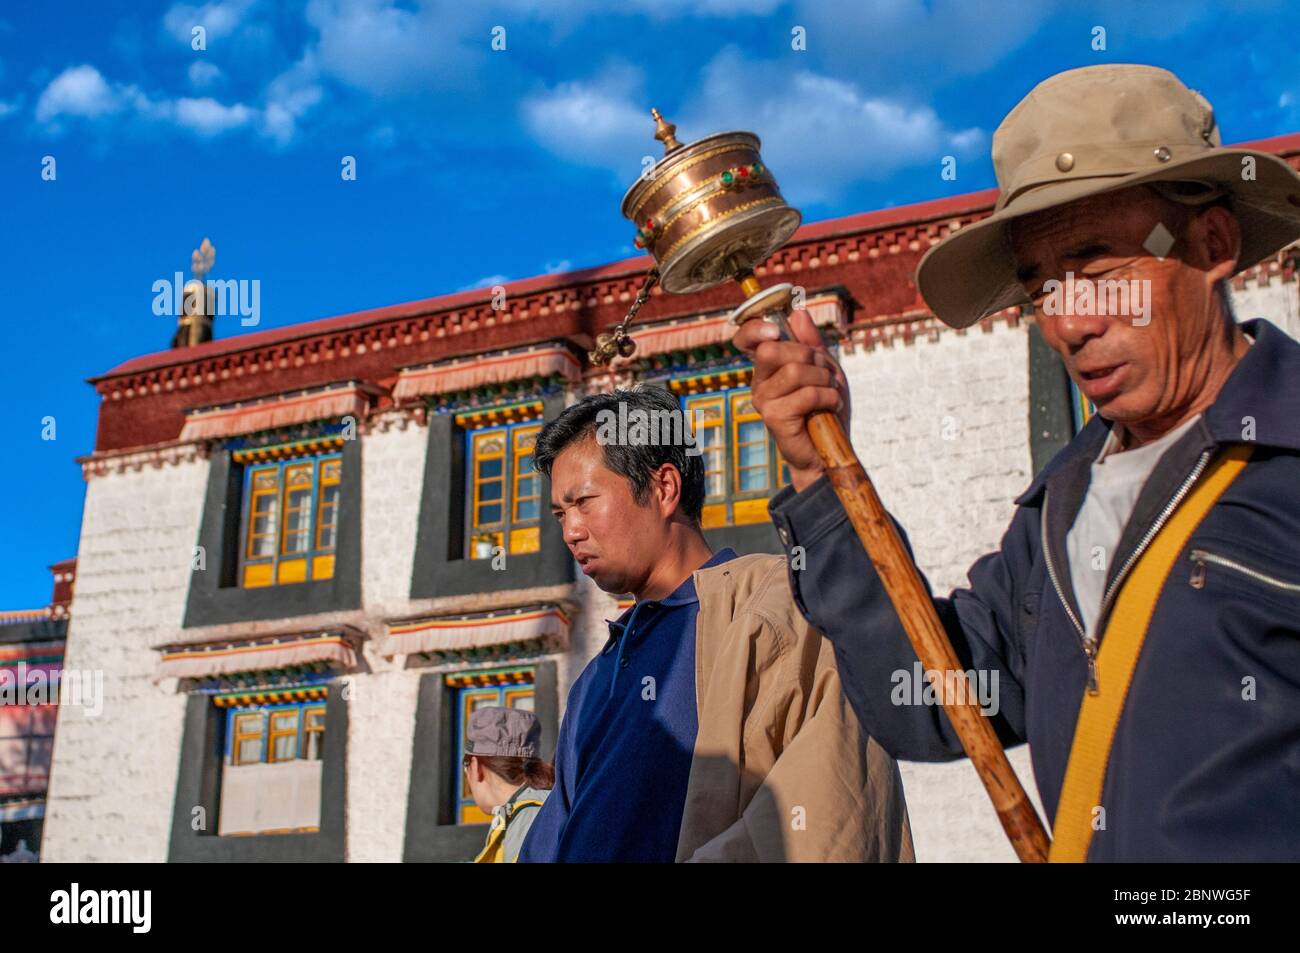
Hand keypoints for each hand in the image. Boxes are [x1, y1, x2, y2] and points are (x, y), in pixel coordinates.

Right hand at [732, 309, 850, 491]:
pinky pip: (805, 394)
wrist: (828, 450)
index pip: (745, 339)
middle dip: (810, 355)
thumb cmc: (825, 408)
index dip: (755, 328)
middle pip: (773, 349)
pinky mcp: (773, 417)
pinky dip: (828, 396)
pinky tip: (831, 405)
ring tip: (831, 391)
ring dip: (824, 378)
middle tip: (824, 373)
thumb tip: (798, 312)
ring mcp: (763, 400)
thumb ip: (811, 342)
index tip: (776, 330)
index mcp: (768, 367)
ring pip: (795, 370)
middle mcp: (759, 382)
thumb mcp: (825, 368)